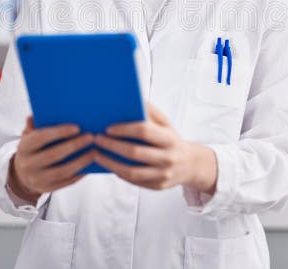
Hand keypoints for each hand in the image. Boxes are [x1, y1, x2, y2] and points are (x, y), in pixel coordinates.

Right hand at [9, 116, 94, 202]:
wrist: (22, 174)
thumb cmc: (32, 148)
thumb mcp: (29, 136)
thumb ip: (35, 125)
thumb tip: (38, 113)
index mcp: (24, 147)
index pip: (41, 138)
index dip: (59, 132)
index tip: (77, 127)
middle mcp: (28, 164)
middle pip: (53, 155)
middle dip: (74, 145)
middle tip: (91, 137)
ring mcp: (37, 179)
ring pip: (62, 171)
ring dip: (80, 161)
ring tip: (95, 152)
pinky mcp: (47, 189)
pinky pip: (66, 182)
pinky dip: (79, 174)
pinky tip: (90, 165)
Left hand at [92, 104, 216, 192]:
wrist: (191, 164)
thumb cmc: (171, 139)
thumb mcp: (166, 123)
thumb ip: (151, 111)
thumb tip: (133, 101)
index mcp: (170, 138)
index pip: (144, 131)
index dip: (124, 129)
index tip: (108, 128)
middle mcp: (168, 157)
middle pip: (135, 152)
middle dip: (112, 145)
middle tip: (96, 139)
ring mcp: (163, 174)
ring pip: (132, 171)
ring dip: (111, 163)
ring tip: (96, 155)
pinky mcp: (158, 186)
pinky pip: (135, 181)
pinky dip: (119, 173)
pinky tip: (108, 165)